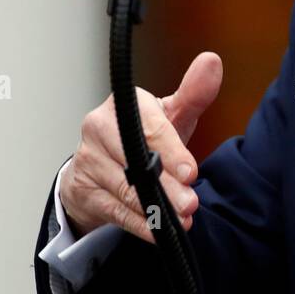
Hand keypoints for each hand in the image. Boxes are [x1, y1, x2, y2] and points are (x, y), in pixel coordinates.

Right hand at [59, 52, 222, 243]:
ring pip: (124, 188)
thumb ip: (193, 94)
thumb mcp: (170, 115)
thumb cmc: (143, 134)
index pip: (150, 128)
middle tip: (190, 203)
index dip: (171, 152)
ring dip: (154, 208)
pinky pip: (113, 210)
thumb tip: (212, 61)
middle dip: (166, 185)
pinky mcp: (82, 189)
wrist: (102, 163)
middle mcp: (99, 128)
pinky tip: (158, 232)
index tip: (191, 172)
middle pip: (135, 160)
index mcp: (124, 104)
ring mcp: (87, 160)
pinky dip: (138, 224)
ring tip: (181, 219)